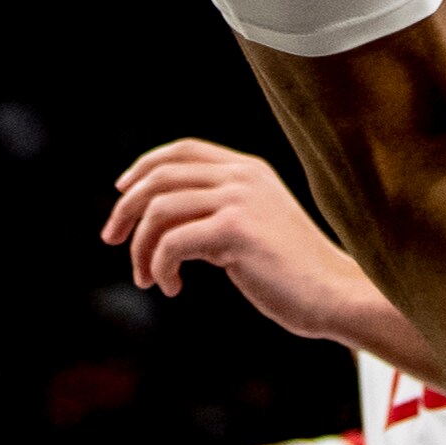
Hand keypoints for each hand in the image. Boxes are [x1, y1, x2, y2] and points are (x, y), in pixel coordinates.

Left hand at [105, 139, 378, 341]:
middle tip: (112, 239)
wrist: (333, 294)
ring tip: (148, 278)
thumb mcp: (255, 225)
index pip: (182, 150)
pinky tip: (171, 287)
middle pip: (160, 176)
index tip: (121, 194)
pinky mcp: (235, 230)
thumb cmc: (293, 272)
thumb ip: (220, 213)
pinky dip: (159, 266)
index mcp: (247, 170)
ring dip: (141, 248)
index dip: (144, 167)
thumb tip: (166, 222)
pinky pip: (172, 242)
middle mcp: (242, 176)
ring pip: (160, 210)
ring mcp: (239, 199)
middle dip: (126, 208)